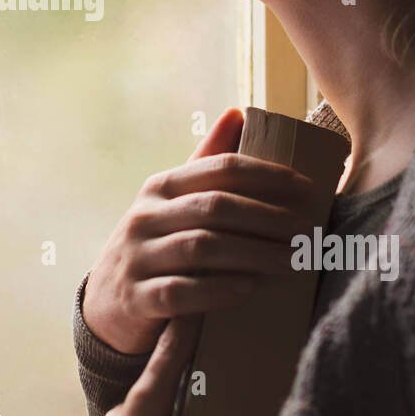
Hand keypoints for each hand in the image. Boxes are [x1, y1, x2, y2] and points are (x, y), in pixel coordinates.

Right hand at [82, 108, 314, 353]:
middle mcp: (145, 215)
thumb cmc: (155, 244)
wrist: (106, 303)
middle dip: (268, 218)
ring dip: (255, 254)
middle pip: (215, 207)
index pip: (220, 169)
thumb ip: (204, 162)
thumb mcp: (171, 201)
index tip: (308, 189)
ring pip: (201, 247)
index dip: (268, 175)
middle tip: (309, 233)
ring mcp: (138, 256)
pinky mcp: (137, 298)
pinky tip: (250, 290)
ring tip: (294, 262)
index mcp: (161, 186)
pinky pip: (180, 292)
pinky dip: (218, 290)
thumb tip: (238, 112)